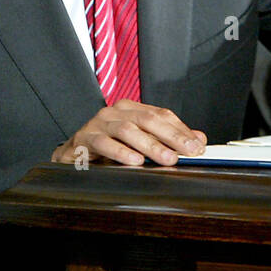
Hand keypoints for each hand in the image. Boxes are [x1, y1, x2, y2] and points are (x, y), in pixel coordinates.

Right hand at [52, 100, 206, 166]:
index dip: (181, 130)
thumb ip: (167, 140)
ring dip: (149, 145)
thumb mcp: (139, 143)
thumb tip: (198, 140)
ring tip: (166, 159)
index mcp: (130, 109)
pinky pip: (104, 144)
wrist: (71, 156)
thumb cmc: (107, 148)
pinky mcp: (84, 139)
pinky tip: (134, 161)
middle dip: (171, 136)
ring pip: (127, 129)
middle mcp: (115, 112)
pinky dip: (120, 152)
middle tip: (188, 152)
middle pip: (148, 119)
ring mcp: (98, 124)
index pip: (161, 115)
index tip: (197, 146)